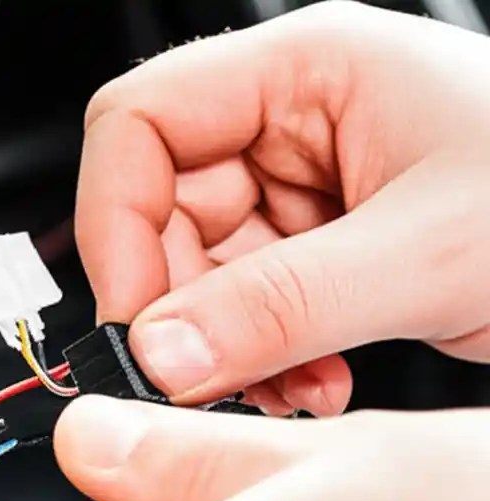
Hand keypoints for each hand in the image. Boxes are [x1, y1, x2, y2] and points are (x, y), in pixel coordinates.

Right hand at [76, 1, 489, 415]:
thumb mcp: (429, 254)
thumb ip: (281, 305)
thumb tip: (159, 352)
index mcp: (310, 67)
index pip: (141, 121)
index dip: (118, 218)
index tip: (137, 314)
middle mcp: (296, 117)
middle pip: (163, 205)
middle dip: (181, 303)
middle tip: (204, 374)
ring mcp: (309, 181)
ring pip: (200, 267)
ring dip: (226, 344)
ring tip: (290, 387)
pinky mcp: (325, 243)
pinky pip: (248, 301)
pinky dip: (262, 355)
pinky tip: (312, 383)